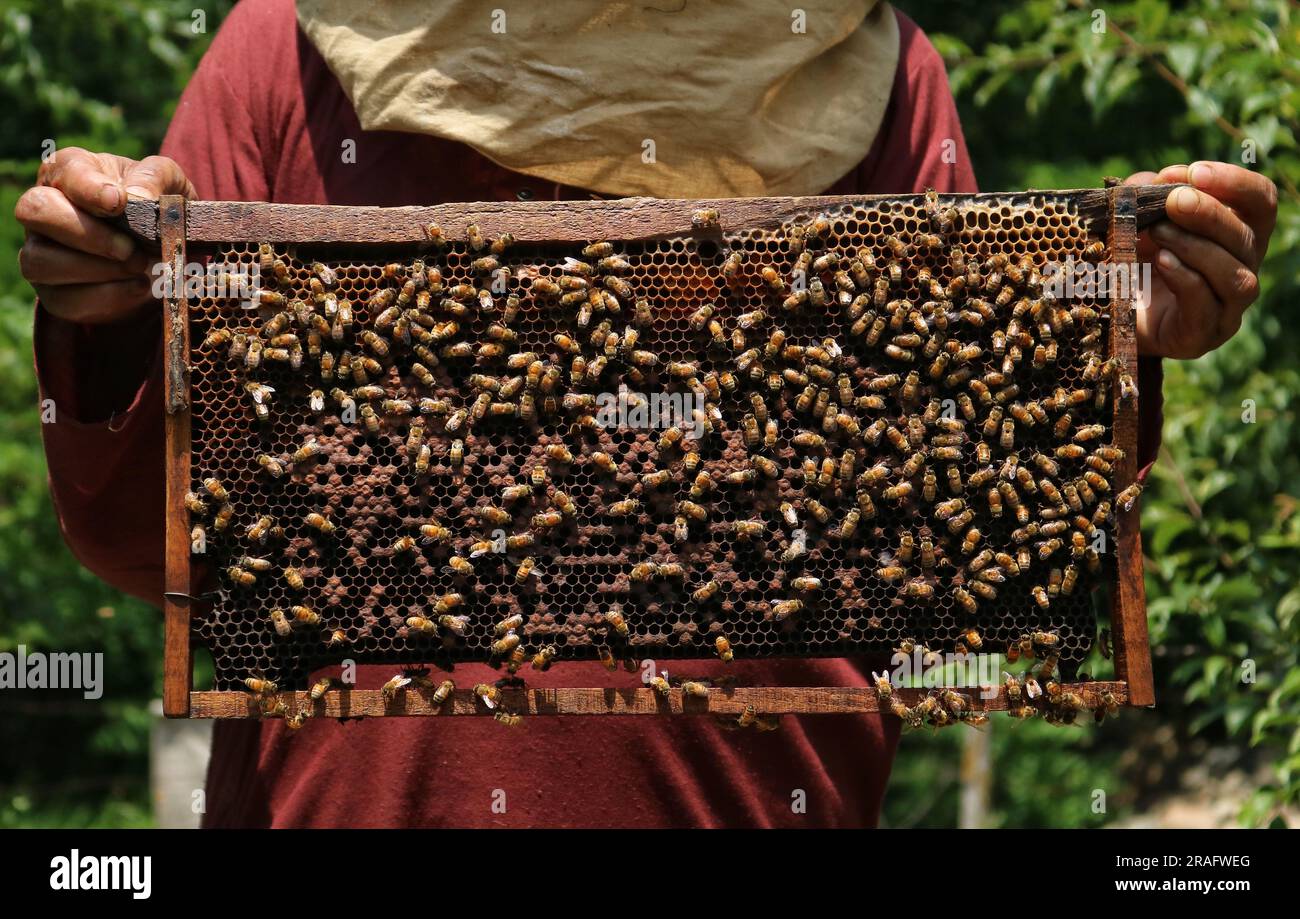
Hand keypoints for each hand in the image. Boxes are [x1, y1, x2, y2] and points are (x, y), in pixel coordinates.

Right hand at [15, 147, 194, 324]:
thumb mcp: (168, 184)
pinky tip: (137, 287)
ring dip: (96, 270)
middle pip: (35, 211)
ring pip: (39, 261)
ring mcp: (41, 251)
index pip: (64, 171)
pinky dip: (107, 297)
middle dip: (86, 234)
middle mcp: (45, 208)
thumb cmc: (157, 208)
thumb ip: (156, 178)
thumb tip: (140, 196)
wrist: (165, 255)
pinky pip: (65, 300)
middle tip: (130, 249)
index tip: (119, 203)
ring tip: (138, 267)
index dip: (88, 189)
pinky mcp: (53, 292)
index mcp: (70, 171)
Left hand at [1126, 162, 1276, 358]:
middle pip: (1248, 238)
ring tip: (1158, 232)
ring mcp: (1226, 308)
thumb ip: (1146, 195)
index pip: (1260, 203)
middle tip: (1173, 200)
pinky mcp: (1201, 336)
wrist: (1105, 317)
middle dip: (1210, 214)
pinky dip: (1186, 279)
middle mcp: (1242, 270)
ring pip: (1235, 275)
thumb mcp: (1134, 220)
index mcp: (1237, 237)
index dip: (1235, 183)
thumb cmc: (1128, 262)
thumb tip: (1161, 179)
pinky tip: (1163, 262)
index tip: (1194, 171)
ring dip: (1197, 247)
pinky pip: (1206, 306)